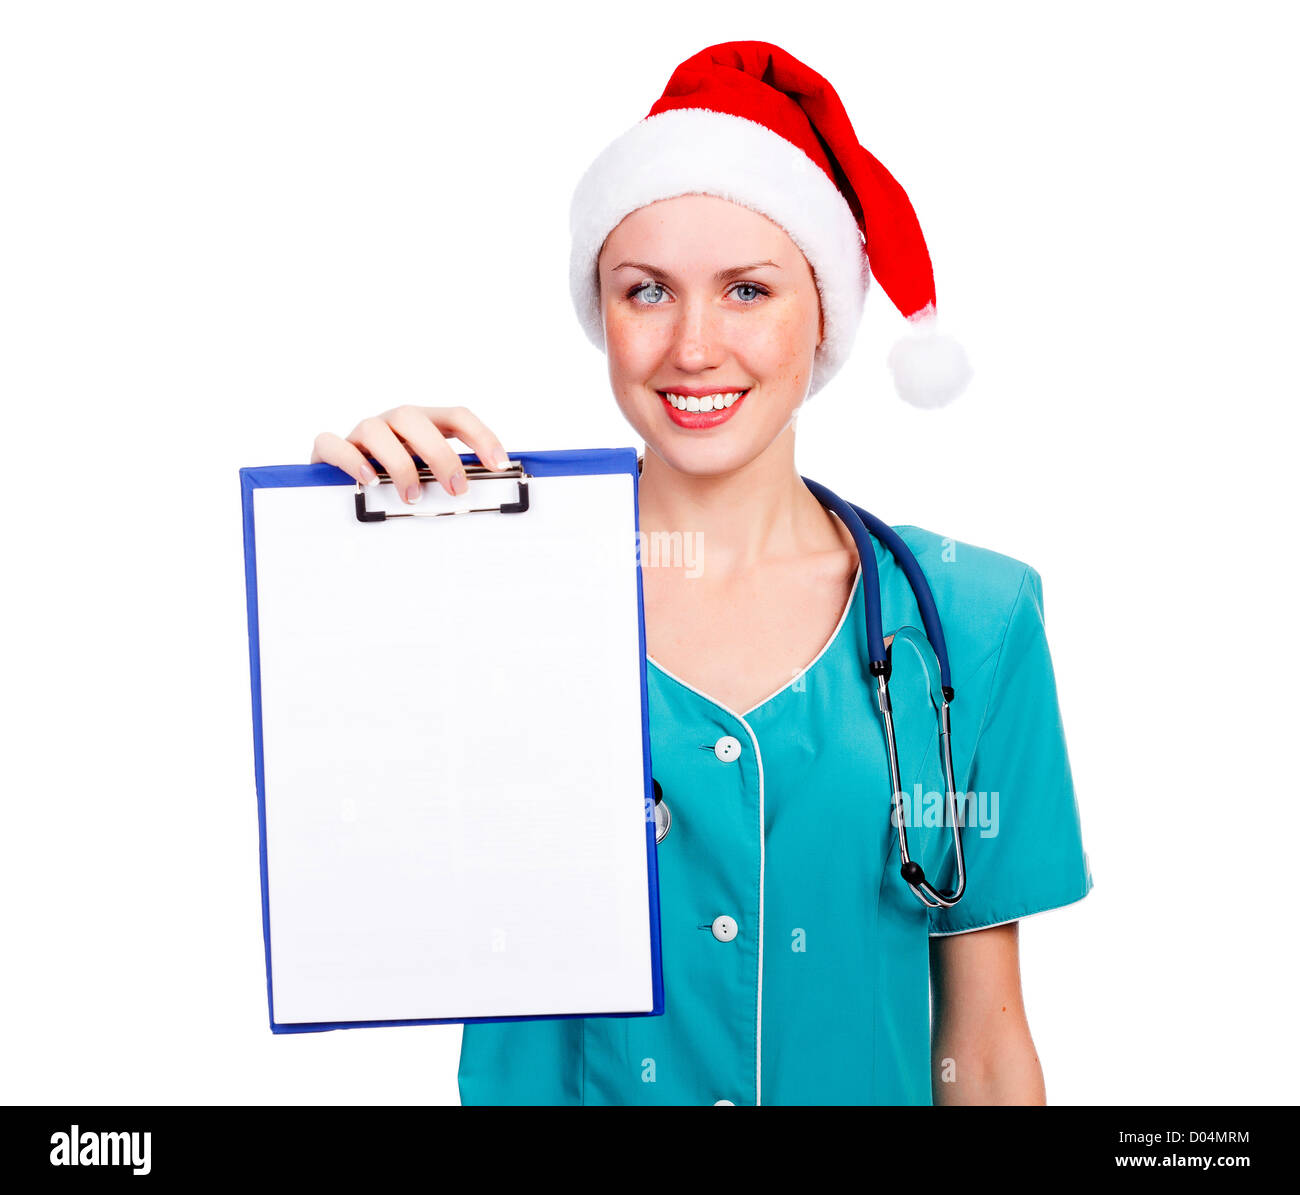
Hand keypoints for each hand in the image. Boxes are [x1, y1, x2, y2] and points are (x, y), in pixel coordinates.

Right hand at [310, 405, 510, 503]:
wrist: (339, 482)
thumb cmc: (394, 480)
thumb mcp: (426, 477)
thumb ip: (447, 480)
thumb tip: (484, 501)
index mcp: (423, 425)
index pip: (456, 416)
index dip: (481, 436)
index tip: (500, 464)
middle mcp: (392, 422)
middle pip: (416, 419)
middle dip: (440, 454)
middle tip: (457, 489)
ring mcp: (361, 433)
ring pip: (375, 430)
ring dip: (399, 463)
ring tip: (412, 495)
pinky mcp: (330, 449)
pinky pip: (333, 444)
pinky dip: (351, 460)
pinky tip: (369, 480)